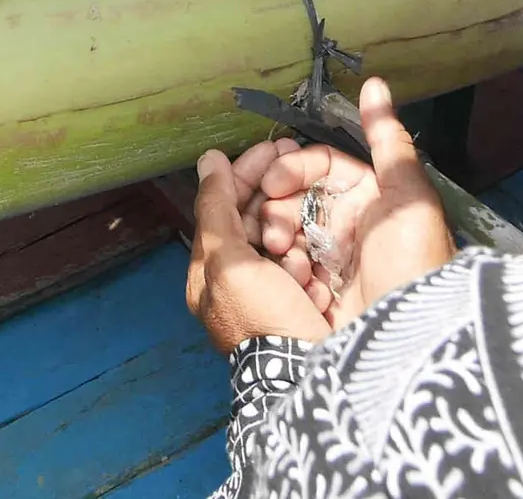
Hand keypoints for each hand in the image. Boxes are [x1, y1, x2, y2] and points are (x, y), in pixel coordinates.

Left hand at [185, 139, 336, 352]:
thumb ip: (216, 210)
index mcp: (209, 270)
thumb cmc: (262, 321)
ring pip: (283, 238)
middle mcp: (235, 280)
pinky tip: (314, 262)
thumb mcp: (230, 260)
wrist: (305, 375)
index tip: (274, 147)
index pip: (222, 206)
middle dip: (276, 195)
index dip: (245, 173)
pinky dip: (311, 257)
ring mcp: (269, 292)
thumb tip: (208, 161)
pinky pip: (307, 264)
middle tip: (300, 164)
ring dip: (295, 228)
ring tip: (302, 231)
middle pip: (254, 220)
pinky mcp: (300, 302)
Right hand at [252, 78, 454, 328]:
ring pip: (286, 231)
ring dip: (276, 237)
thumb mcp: (407, 195)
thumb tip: (375, 83)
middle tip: (273, 226)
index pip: (319, 166)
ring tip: (280, 253)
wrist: (413, 339)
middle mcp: (351, 224)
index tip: (271, 181)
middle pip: (296, 198)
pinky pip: (287, 268)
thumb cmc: (413, 263)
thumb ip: (388, 137)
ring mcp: (334, 259)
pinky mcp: (321, 293)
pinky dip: (283, 269)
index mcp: (370, 197)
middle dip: (277, 205)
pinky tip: (291, 278)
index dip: (292, 168)